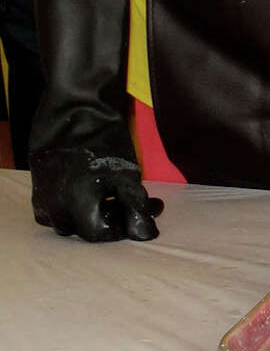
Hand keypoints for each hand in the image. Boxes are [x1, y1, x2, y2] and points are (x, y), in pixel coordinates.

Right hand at [31, 146, 162, 241]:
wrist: (73, 116)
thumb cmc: (103, 142)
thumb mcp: (128, 175)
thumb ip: (135, 207)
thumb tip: (146, 234)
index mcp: (76, 207)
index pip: (104, 233)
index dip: (128, 222)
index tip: (150, 207)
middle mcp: (56, 211)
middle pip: (89, 229)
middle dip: (118, 216)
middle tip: (143, 199)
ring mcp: (44, 204)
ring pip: (75, 222)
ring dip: (99, 212)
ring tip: (120, 192)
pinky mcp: (39, 197)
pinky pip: (60, 212)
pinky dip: (79, 207)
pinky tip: (95, 190)